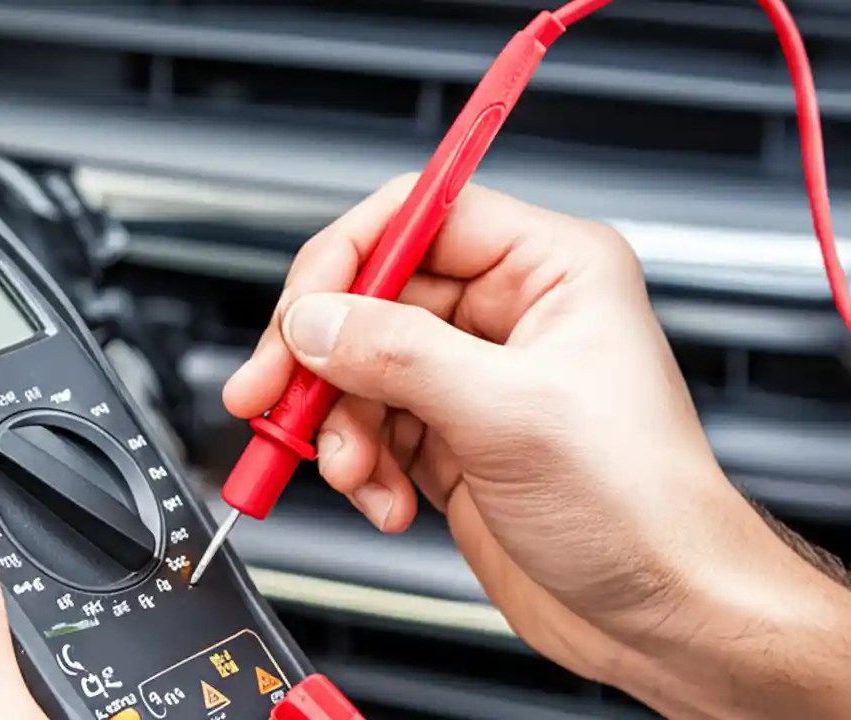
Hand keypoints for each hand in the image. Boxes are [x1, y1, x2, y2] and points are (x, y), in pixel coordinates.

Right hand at [224, 177, 850, 717]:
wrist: (658, 613)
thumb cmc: (641, 506)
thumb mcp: (510, 415)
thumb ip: (399, 356)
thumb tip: (315, 321)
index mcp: (547, 270)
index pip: (418, 218)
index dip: (347, 258)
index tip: (299, 313)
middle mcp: (507, 314)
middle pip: (371, 298)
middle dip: (319, 358)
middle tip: (270, 394)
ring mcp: (472, 376)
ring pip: (358, 369)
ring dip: (340, 426)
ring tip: (354, 472)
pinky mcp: (449, 435)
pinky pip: (368, 427)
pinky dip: (359, 465)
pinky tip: (384, 499)